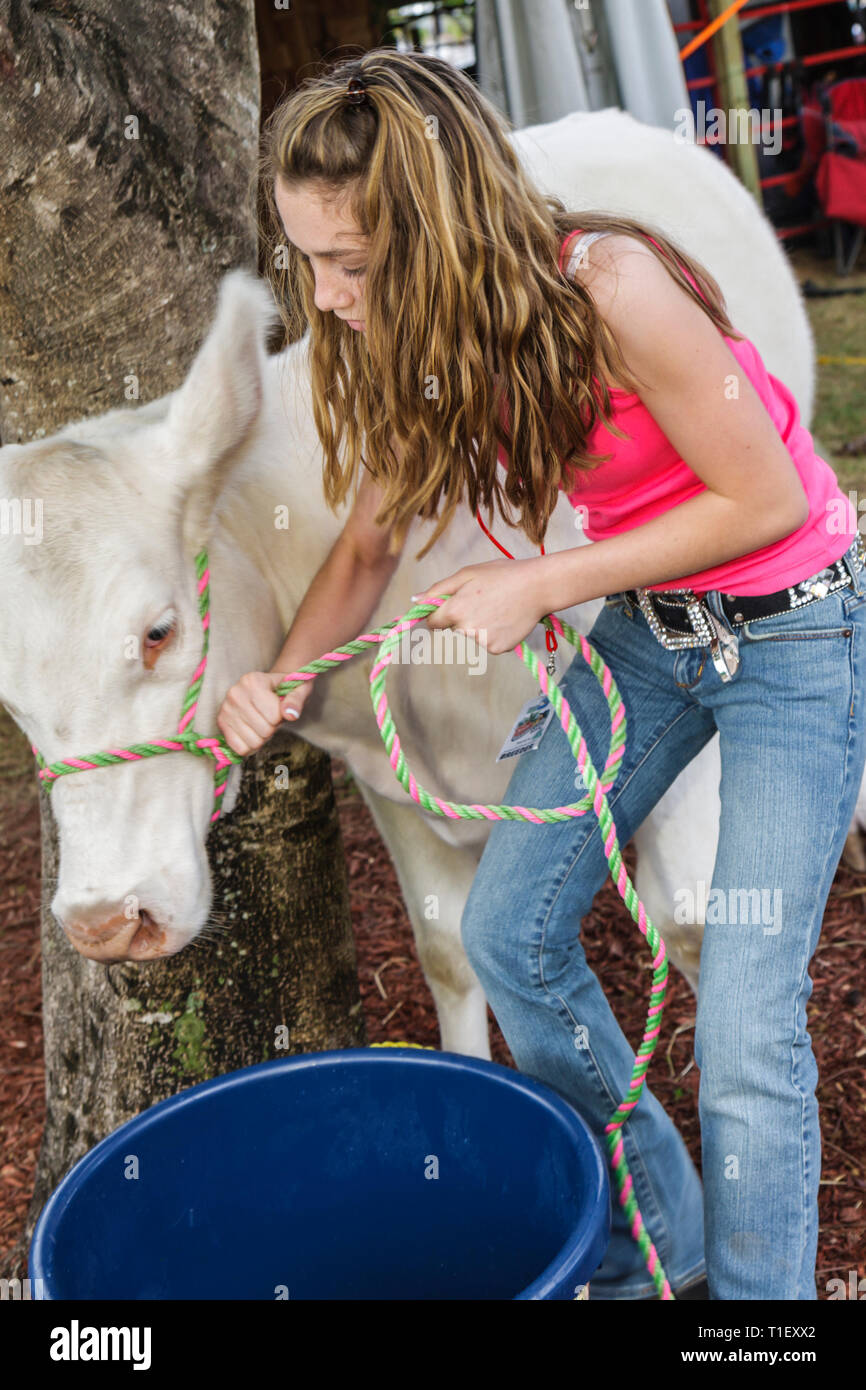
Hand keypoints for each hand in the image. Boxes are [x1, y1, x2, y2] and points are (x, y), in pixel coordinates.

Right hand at [216, 670, 315, 756]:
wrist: (268, 688)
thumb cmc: (284, 690)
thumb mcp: (298, 690)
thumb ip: (296, 700)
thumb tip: (290, 715)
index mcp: (253, 681)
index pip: (274, 716)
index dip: (281, 717)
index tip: (278, 707)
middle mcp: (235, 693)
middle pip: (264, 730)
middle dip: (272, 728)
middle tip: (270, 717)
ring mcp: (225, 708)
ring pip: (253, 742)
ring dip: (262, 737)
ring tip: (261, 722)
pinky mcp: (221, 722)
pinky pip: (239, 748)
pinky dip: (250, 745)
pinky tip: (252, 732)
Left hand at [411, 558, 547, 655]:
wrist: (538, 586)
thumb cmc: (503, 575)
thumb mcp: (468, 574)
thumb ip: (438, 590)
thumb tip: (415, 600)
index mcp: (455, 609)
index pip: (432, 622)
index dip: (439, 614)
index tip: (451, 606)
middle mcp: (466, 629)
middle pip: (454, 629)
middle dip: (464, 616)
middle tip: (485, 599)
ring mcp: (483, 641)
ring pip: (472, 636)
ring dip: (480, 625)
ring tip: (499, 607)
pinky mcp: (498, 649)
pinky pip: (489, 643)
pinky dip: (495, 634)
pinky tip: (506, 619)